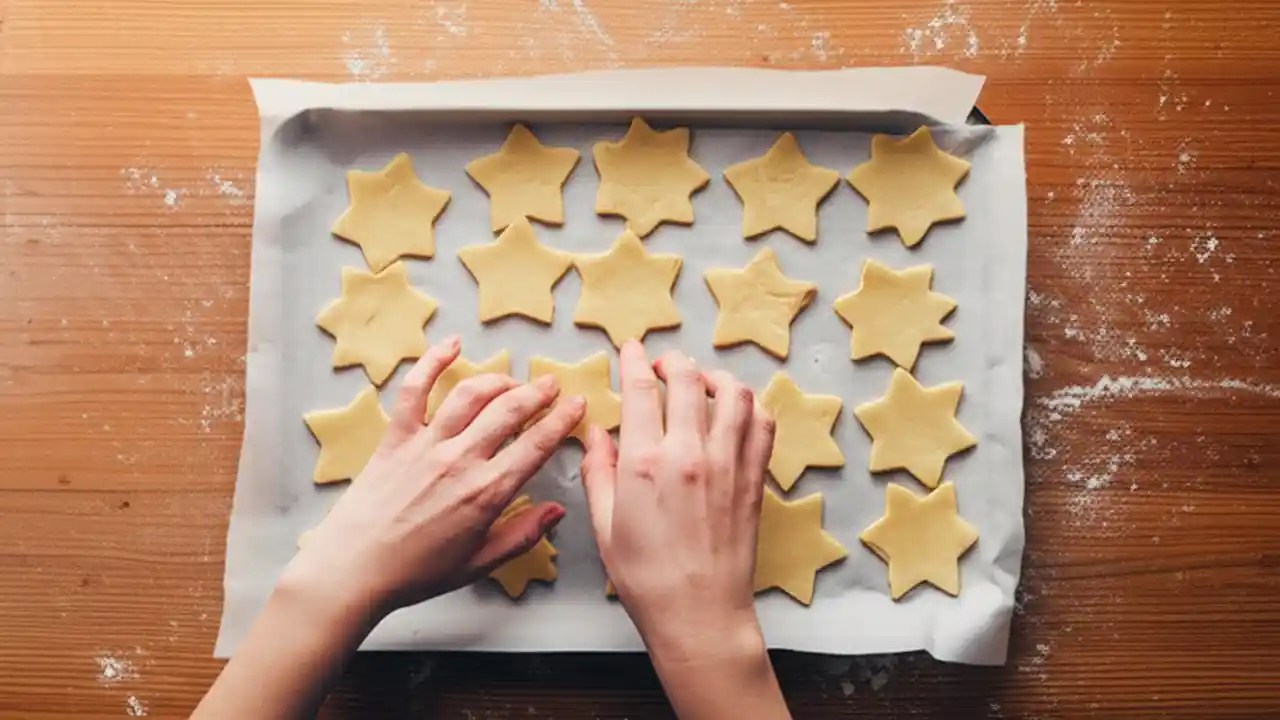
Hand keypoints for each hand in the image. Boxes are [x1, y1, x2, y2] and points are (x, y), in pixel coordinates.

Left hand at [283, 336, 585, 615]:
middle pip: (509, 411)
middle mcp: (461, 460)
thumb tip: (557, 510)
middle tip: (552, 385)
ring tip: (514, 379)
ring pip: (471, 395)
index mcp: (487, 492)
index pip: (536, 445)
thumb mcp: (479, 564)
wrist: (354, 569)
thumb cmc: (416, 573)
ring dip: (499, 380)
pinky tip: (452, 345)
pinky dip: (433, 362)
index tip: (577, 405)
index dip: (562, 421)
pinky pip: (416, 390)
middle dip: (538, 393)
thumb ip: (522, 535)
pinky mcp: (396, 437)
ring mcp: (427, 444)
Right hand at [580, 341, 775, 662]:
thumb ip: (598, 471)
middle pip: (687, 379)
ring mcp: (728, 464)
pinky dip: (749, 405)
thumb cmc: (646, 578)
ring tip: (700, 382)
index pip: (641, 390)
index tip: (630, 350)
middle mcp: (690, 454)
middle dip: (671, 362)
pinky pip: (761, 424)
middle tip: (661, 365)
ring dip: (714, 376)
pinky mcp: (753, 478)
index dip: (634, 361)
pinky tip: (734, 410)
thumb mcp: (605, 525)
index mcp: (645, 464)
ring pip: (732, 393)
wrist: (699, 613)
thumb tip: (595, 433)